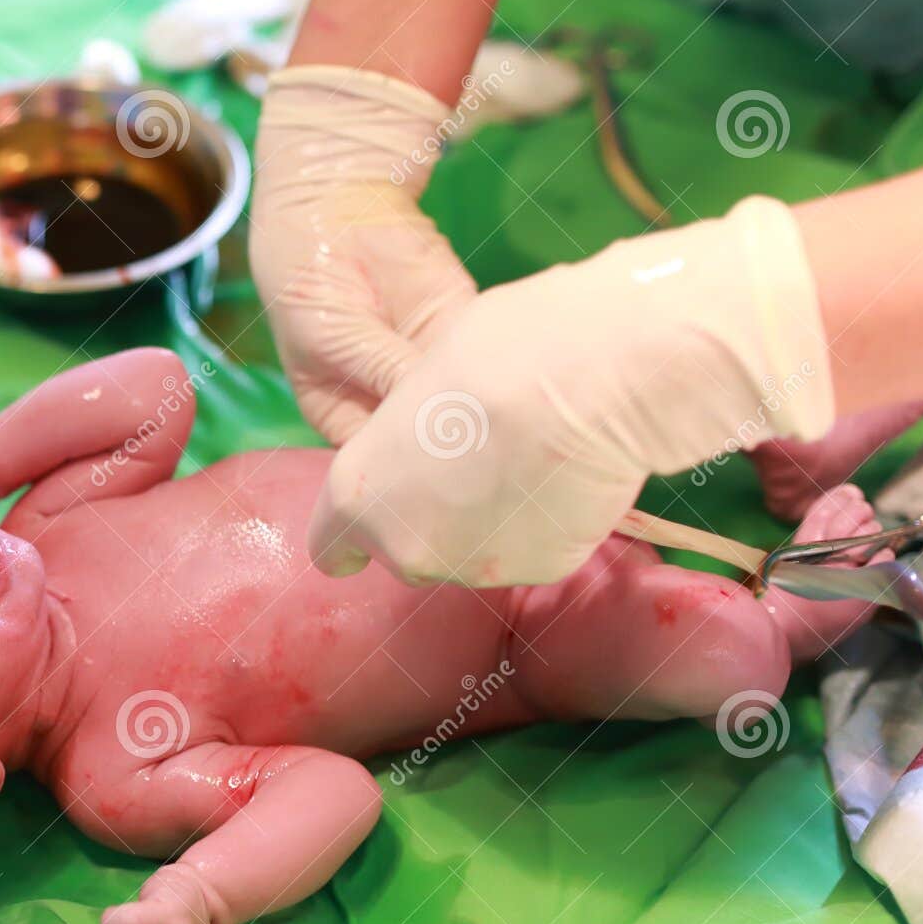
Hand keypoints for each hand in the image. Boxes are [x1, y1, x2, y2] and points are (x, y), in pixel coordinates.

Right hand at [250, 65, 476, 443]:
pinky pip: (483, 361)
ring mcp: (426, 370)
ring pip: (458, 406)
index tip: (437, 483)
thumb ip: (384, 374)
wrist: (335, 207)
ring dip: (478, 412)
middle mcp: (388, 405)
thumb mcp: (337, 337)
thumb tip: (433, 418)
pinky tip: (507, 378)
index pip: (379, 468)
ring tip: (496, 417)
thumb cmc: (312, 284)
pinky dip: (497, 370)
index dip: (405, 479)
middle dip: (448, 451)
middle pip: (424, 445)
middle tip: (476, 453)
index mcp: (345, 419)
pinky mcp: (459, 334)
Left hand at [307, 197, 837, 585]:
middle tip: (470, 462)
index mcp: (360, 495)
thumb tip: (425, 431)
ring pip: (473, 553)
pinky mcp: (540, 570)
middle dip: (430, 518)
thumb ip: (408, 428)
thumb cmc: (495, 353)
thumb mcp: (424, 377)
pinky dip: (544, 523)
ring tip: (526, 461)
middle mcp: (408, 548)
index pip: (332, 545)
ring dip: (488, 522)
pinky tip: (562, 475)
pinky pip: (535, 549)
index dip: (352, 532)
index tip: (371, 520)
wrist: (590, 382)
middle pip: (408, 549)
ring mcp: (475, 567)